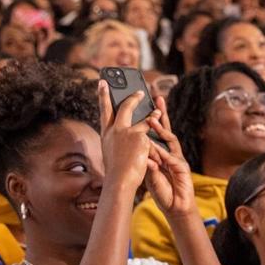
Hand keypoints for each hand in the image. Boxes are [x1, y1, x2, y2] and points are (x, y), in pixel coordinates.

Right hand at [98, 81, 151, 196]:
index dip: (103, 96)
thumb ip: (117, 140)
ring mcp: (126, 132)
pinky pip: (150, 130)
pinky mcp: (138, 137)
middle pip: (123, 108)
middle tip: (139, 91)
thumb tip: (122, 133)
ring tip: (158, 109)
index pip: (104, 111)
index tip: (102, 83)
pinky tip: (161, 120)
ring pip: (141, 119)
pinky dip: (156, 125)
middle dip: (132, 98)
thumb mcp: (112, 152)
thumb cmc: (117, 172)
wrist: (120, 180)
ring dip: (151, 113)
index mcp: (106, 134)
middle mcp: (115, 130)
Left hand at [142, 96, 197, 219]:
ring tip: (153, 120)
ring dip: (162, 131)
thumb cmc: (163, 191)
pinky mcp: (183, 169)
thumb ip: (147, 161)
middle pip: (166, 130)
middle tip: (158, 98)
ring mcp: (178, 160)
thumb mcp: (150, 173)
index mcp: (162, 153)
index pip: (157, 132)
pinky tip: (155, 149)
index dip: (152, 118)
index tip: (145, 104)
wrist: (176, 207)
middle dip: (162, 114)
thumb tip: (140, 149)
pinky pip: (171, 159)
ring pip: (171, 141)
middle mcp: (172, 153)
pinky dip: (163, 154)